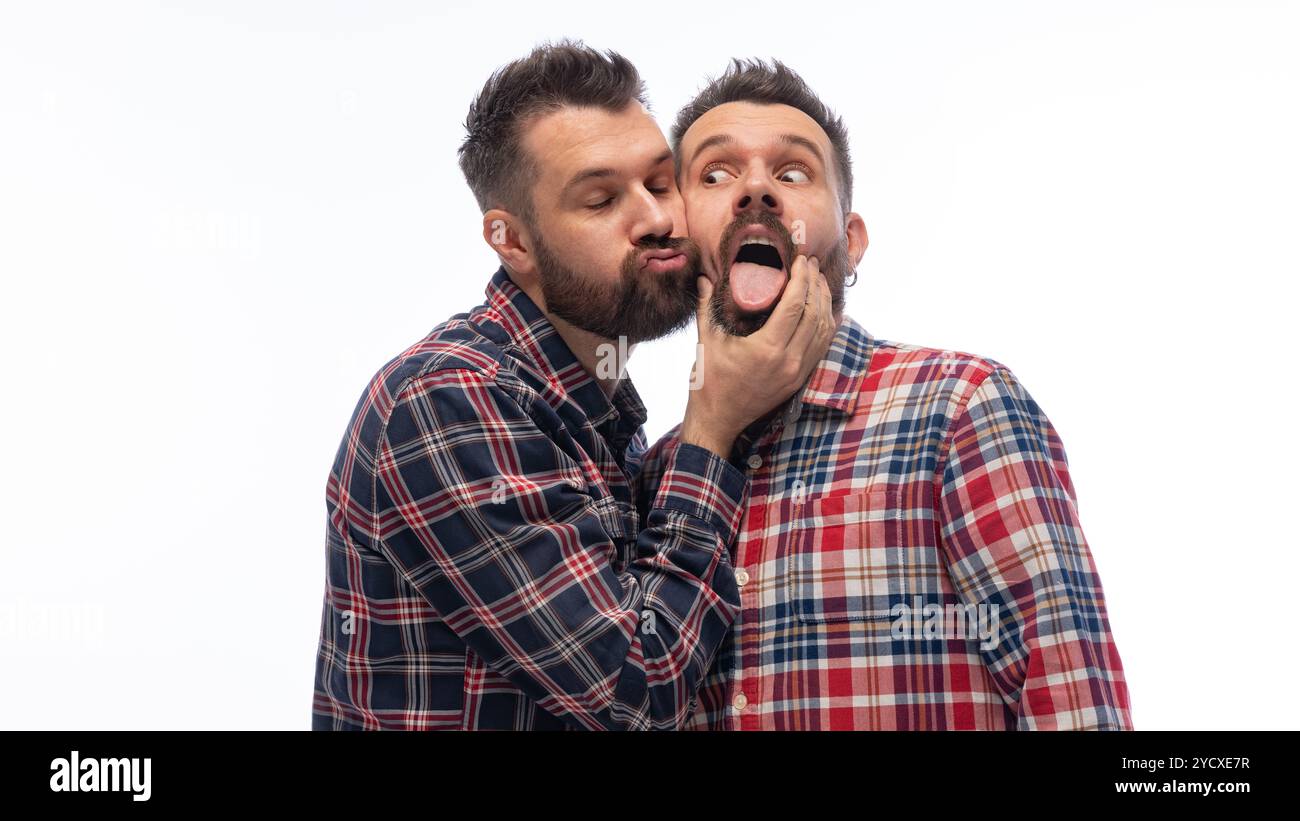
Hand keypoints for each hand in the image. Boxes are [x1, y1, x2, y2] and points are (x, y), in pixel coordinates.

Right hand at [680, 254, 834, 457]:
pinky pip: (822, 347)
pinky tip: (825, 309)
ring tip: (818, 281)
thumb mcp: (706, 342)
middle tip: (812, 264)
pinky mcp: (799, 379)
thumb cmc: (708, 382)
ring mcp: (797, 372)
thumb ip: (706, 307)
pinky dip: (827, 325)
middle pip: (814, 314)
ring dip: (824, 303)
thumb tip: (703, 278)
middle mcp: (788, 361)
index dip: (801, 279)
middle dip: (815, 285)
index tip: (802, 260)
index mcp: (765, 349)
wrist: (718, 420)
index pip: (794, 306)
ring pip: (823, 330)